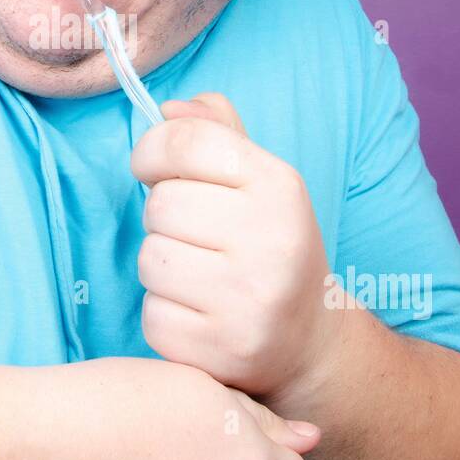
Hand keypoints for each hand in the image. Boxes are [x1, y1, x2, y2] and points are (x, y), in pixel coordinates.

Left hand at [130, 92, 342, 401]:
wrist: (309, 340)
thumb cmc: (270, 246)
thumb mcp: (260, 180)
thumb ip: (216, 133)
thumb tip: (168, 109)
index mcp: (280, 186)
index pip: (185, 142)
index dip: (151, 150)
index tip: (150, 167)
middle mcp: (270, 240)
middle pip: (160, 204)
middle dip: (162, 217)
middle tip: (190, 234)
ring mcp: (248, 300)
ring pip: (151, 259)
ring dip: (161, 266)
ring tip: (196, 274)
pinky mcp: (222, 349)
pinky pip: (152, 315)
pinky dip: (163, 313)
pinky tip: (196, 313)